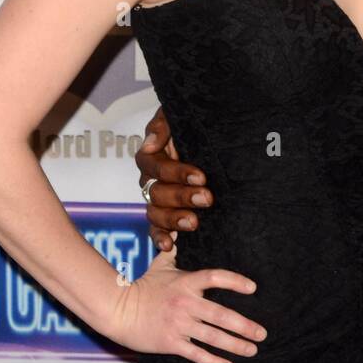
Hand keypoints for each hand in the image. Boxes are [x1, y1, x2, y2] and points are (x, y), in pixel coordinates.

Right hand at [106, 248, 265, 362]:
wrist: (118, 311)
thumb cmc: (142, 287)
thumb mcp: (159, 265)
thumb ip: (171, 250)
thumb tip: (176, 232)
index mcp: (186, 283)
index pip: (215, 277)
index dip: (235, 282)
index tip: (253, 288)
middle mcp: (185, 303)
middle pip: (221, 315)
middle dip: (245, 326)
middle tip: (262, 333)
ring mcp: (179, 324)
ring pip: (213, 337)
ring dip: (236, 345)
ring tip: (253, 350)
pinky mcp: (171, 343)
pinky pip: (197, 354)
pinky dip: (214, 362)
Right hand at [136, 106, 213, 251]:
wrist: (212, 138)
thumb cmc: (194, 125)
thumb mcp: (179, 117)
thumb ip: (163, 125)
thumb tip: (150, 143)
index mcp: (152, 156)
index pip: (155, 165)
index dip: (176, 172)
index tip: (201, 176)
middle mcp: (151, 179)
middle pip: (157, 192)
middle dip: (182, 197)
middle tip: (207, 198)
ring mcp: (158, 199)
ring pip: (155, 213)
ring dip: (174, 220)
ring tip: (194, 222)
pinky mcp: (168, 214)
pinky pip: (156, 229)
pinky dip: (159, 238)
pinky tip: (170, 245)